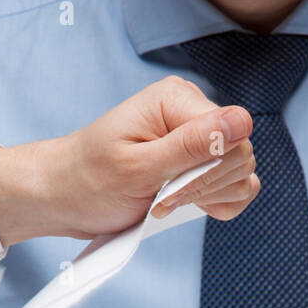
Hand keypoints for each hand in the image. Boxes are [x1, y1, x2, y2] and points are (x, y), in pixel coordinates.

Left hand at [0, 76, 257, 242]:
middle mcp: (193, 114)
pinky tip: (183, 207)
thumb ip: (191, 146)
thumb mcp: (137, 167)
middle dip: (205, 188)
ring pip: (242, 175)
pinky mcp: (202, 167)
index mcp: (177, 99)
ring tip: (163, 203)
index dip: (207, 172)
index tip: (166, 194)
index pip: (232, 136)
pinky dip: (217, 204)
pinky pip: (235, 188)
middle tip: (159, 201)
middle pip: (240, 157)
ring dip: (208, 198)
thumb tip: (242, 121)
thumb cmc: (88, 180)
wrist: (64, 198)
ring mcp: (200, 141)